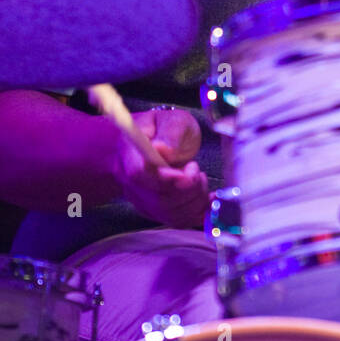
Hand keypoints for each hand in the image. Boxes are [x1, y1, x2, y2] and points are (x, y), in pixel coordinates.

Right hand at [111, 108, 208, 228]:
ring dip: (196, 199)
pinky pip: (179, 221)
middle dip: (189, 189)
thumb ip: (170, 132)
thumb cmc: (161, 128)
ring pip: (171, 214)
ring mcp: (143, 201)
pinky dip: (200, 212)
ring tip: (199, 178)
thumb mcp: (170, 119)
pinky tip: (209, 198)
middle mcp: (133, 183)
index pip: (141, 174)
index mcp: (131, 155)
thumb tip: (164, 150)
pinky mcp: (157, 212)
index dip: (167, 179)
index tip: (189, 170)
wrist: (151, 142)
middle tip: (195, 169)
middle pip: (159, 200)